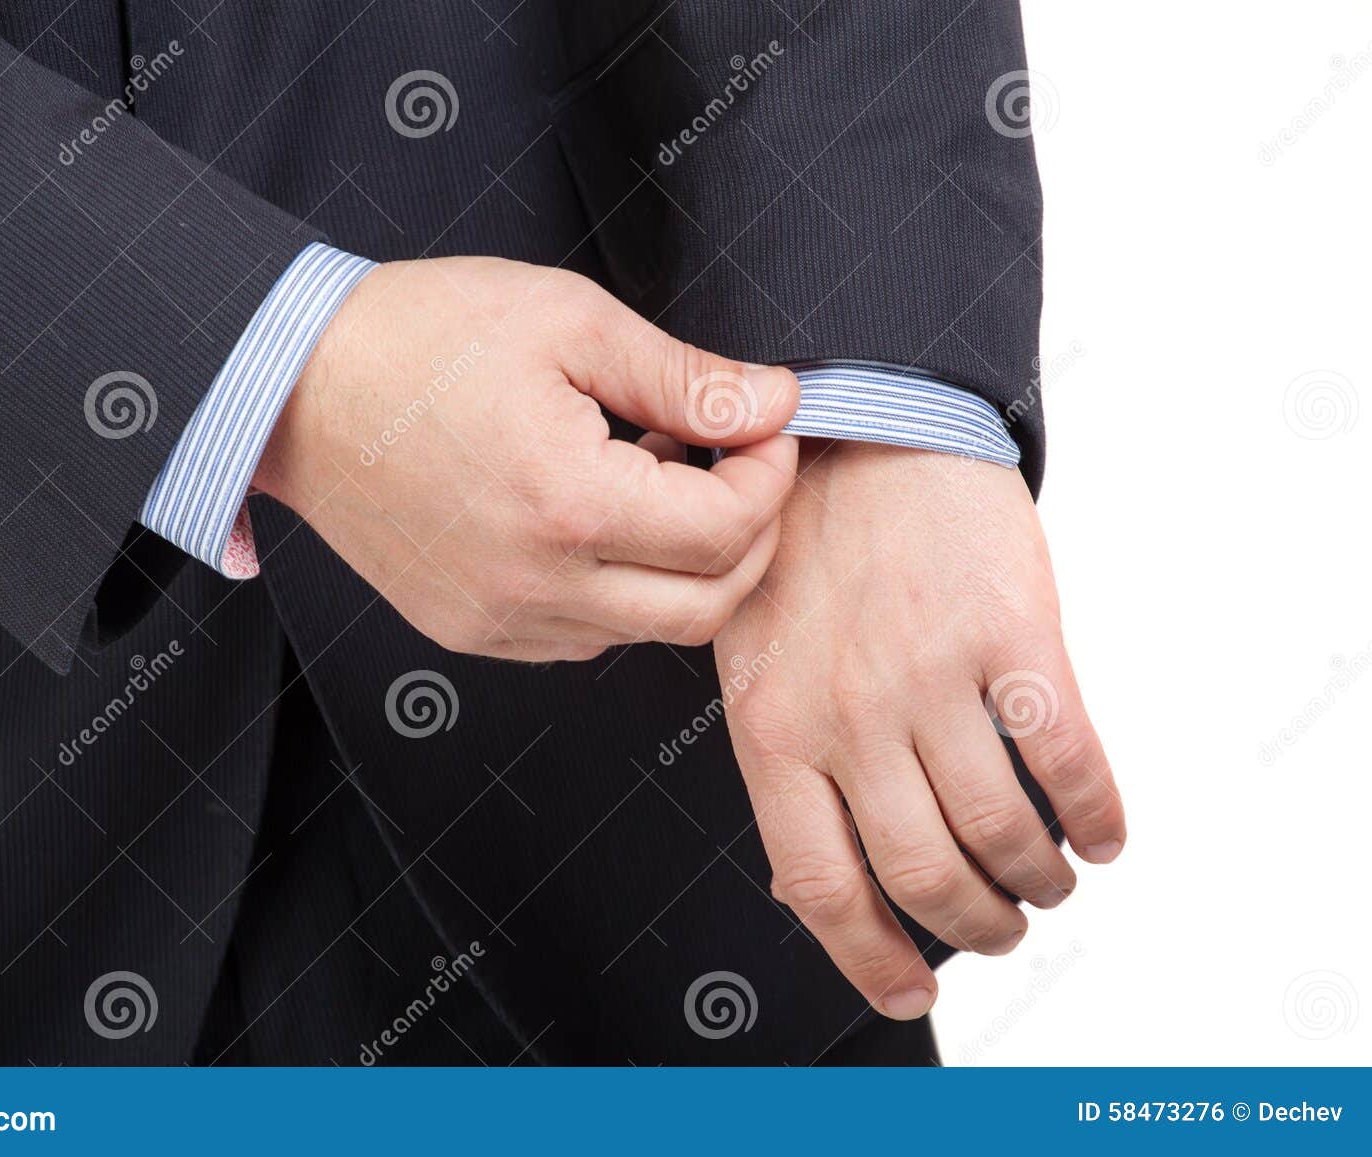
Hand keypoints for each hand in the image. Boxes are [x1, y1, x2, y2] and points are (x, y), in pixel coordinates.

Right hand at [253, 257, 799, 660]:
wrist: (292, 385)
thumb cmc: (417, 338)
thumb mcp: (568, 322)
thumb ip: (686, 377)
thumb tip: (775, 403)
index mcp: (569, 505)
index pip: (728, 531)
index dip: (771, 476)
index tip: (766, 427)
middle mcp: (536, 585)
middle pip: (706, 607)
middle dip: (750, 536)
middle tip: (740, 466)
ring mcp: (498, 619)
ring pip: (647, 629)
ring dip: (682, 565)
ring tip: (650, 476)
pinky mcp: (469, 629)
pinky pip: (582, 635)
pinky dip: (618, 588)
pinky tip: (596, 517)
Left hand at [715, 441, 1124, 1018]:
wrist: (860, 420)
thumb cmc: (798, 543)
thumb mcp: (748, 651)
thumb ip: (779, 752)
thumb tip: (813, 876)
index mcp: (771, 726)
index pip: (820, 884)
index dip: (871, 959)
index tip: (907, 996)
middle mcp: (847, 714)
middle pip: (923, 873)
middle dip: (974, 924)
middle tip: (1001, 929)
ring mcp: (929, 674)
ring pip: (1001, 829)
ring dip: (1037, 878)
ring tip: (1050, 881)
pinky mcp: (1009, 631)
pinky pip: (1067, 756)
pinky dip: (1097, 813)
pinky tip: (1104, 832)